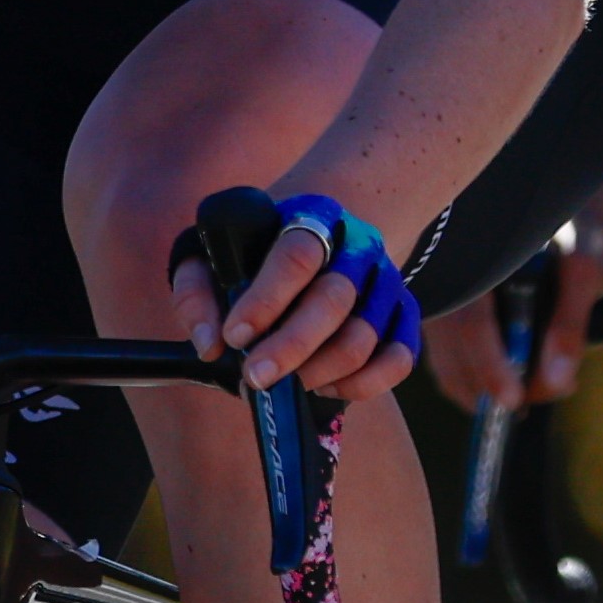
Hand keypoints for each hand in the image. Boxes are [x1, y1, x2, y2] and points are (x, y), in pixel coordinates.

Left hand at [171, 191, 420, 402]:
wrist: (321, 231)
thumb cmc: (258, 250)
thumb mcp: (216, 251)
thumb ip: (198, 291)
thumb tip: (210, 345)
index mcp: (311, 215)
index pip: (297, 255)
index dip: (266, 300)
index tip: (235, 336)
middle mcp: (358, 244)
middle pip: (335, 297)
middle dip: (291, 346)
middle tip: (256, 377)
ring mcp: (386, 280)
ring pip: (365, 335)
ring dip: (321, 370)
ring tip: (287, 383)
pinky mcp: (404, 313)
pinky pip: (400, 358)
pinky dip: (365, 384)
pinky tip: (326, 387)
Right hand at [423, 228, 602, 411]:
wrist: (561, 222)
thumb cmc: (576, 240)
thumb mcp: (585, 273)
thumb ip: (570, 326)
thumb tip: (557, 383)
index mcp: (475, 258)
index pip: (471, 324)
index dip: (490, 367)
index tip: (515, 400)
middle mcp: (446, 279)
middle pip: (454, 354)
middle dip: (494, 392)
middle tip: (539, 400)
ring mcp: (440, 302)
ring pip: (448, 367)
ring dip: (487, 394)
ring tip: (537, 388)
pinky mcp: (443, 321)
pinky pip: (451, 364)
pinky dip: (479, 384)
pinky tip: (516, 381)